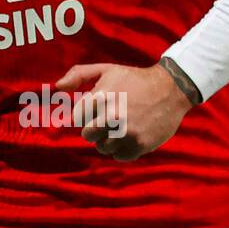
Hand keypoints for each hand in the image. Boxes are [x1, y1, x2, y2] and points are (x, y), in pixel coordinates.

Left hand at [53, 61, 197, 161]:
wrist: (171, 89)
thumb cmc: (133, 79)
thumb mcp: (105, 70)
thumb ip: (78, 75)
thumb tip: (57, 87)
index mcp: (100, 98)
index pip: (77, 118)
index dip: (87, 113)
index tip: (99, 107)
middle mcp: (112, 116)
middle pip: (87, 135)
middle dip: (94, 128)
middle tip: (109, 119)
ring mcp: (127, 132)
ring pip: (102, 147)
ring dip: (108, 139)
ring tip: (121, 126)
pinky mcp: (140, 145)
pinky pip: (119, 156)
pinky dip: (122, 149)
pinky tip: (129, 135)